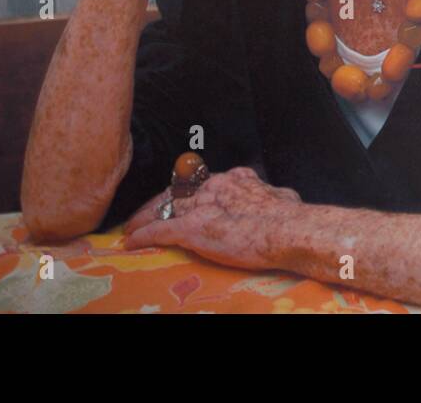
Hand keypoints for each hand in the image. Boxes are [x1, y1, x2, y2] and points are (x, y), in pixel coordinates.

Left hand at [122, 167, 302, 270]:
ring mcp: (201, 206)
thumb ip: (273, 196)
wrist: (286, 229)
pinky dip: (143, 236)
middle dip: (158, 202)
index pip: (202, 182)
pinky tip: (131, 242)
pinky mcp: (192, 228)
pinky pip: (160, 231)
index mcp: (234, 179)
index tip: (181, 198)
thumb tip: (284, 198)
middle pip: (177, 191)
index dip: (187, 192)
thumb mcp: (282, 197)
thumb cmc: (290, 217)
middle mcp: (214, 186)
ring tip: (130, 227)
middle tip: (144, 213)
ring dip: (143, 218)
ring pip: (163, 208)